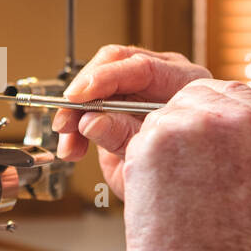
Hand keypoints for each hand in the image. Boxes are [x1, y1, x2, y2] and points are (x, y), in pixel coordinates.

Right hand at [53, 44, 210, 199]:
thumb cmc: (178, 170)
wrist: (179, 186)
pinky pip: (90, 101)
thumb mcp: (152, 156)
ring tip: (69, 145)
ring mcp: (141, 85)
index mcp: (184, 82)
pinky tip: (72, 147)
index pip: (141, 67)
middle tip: (65, 121)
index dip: (104, 80)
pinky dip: (76, 124)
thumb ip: (122, 135)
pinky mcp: (121, 100)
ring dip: (75, 112)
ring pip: (96, 81)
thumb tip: (89, 121)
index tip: (77, 98)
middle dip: (83, 93)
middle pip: (113, 64)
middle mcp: (162, 76)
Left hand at [121, 79, 250, 250]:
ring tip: (173, 196)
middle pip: (196, 97)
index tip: (202, 146)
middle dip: (182, 127)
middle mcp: (243, 118)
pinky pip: (136, 138)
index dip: (211, 121)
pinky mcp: (155, 139)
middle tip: (179, 173)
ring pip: (162, 116)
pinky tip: (156, 199)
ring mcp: (198, 124)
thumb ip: (243, 150)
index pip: (234, 98)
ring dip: (159, 148)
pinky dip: (139, 165)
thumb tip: (210, 136)